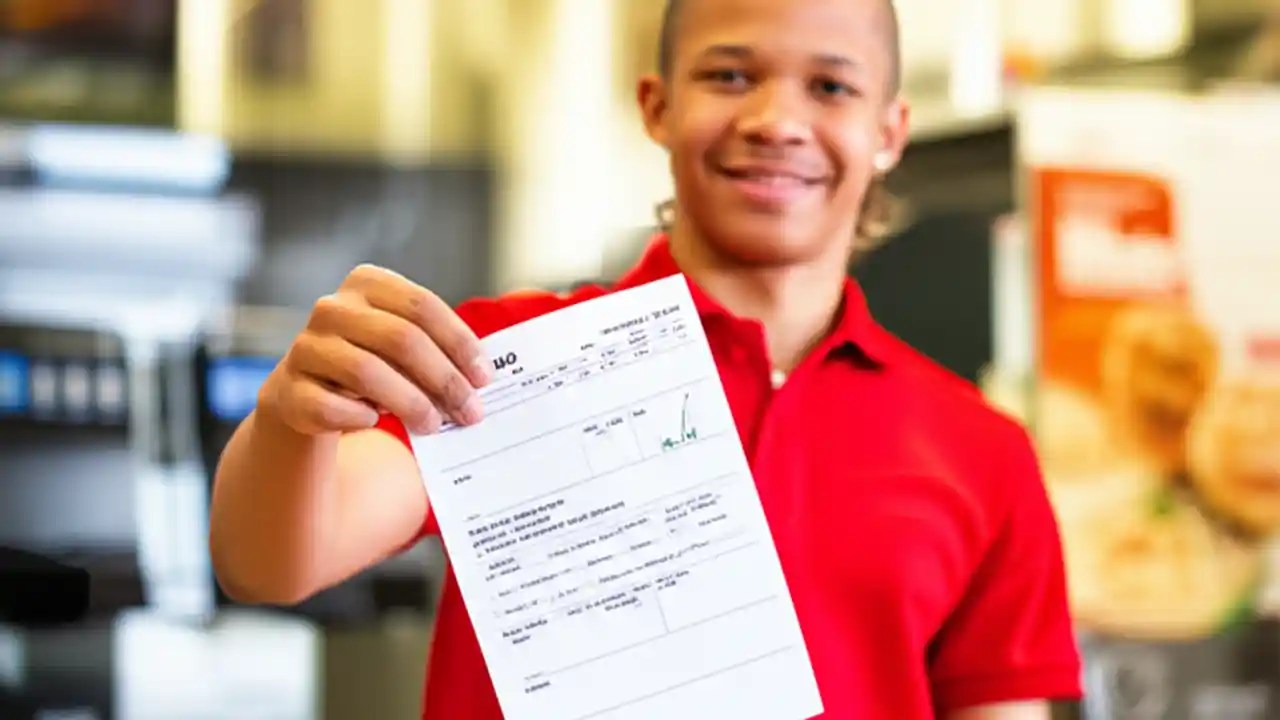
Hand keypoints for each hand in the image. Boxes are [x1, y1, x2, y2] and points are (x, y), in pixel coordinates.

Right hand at [259, 264, 490, 435]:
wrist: (307, 394)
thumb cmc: (372, 365)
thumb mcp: (401, 347)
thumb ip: (436, 351)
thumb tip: (479, 381)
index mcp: (366, 284)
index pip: (422, 306)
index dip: (459, 342)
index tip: (484, 377)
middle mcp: (332, 308)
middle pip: (401, 339)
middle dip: (444, 379)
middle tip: (470, 411)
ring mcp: (306, 347)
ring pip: (367, 372)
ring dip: (411, 403)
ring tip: (434, 424)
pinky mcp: (288, 389)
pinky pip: (330, 405)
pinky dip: (360, 416)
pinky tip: (375, 421)